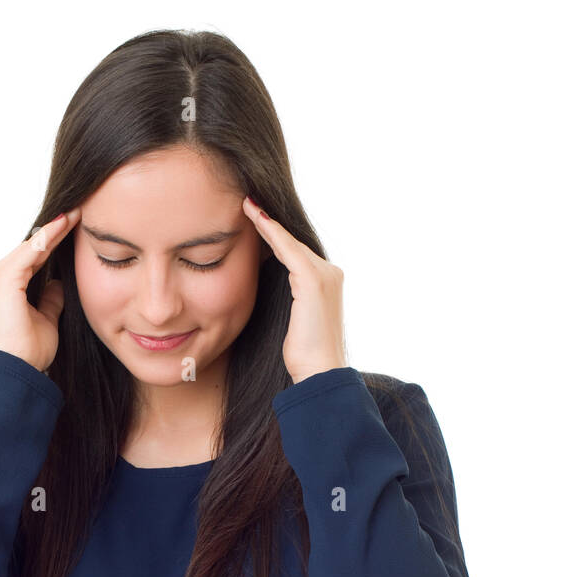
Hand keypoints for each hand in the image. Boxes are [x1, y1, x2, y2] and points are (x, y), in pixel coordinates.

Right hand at [0, 208, 81, 372]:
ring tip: (76, 212)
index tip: (78, 226)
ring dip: (55, 228)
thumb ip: (51, 299)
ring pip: (33, 245)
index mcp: (7, 285)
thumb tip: (59, 284)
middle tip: (80, 211)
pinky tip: (64, 224)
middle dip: (57, 229)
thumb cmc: (29, 352)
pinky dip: (48, 237)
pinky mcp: (4, 278)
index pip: (36, 255)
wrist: (18, 370)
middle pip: (33, 246)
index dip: (56, 240)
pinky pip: (30, 251)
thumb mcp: (47, 319)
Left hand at [243, 196, 347, 384]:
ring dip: (266, 222)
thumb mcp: (290, 321)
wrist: (318, 373)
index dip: (274, 237)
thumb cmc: (302, 357)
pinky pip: (287, 248)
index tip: (253, 220)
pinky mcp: (313, 280)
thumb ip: (283, 299)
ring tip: (247, 205)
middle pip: (293, 244)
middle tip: (247, 203)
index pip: (295, 254)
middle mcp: (330, 273)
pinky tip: (254, 218)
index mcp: (326, 284)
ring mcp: (325, 275)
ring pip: (289, 242)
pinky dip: (270, 231)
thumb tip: (259, 288)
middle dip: (269, 224)